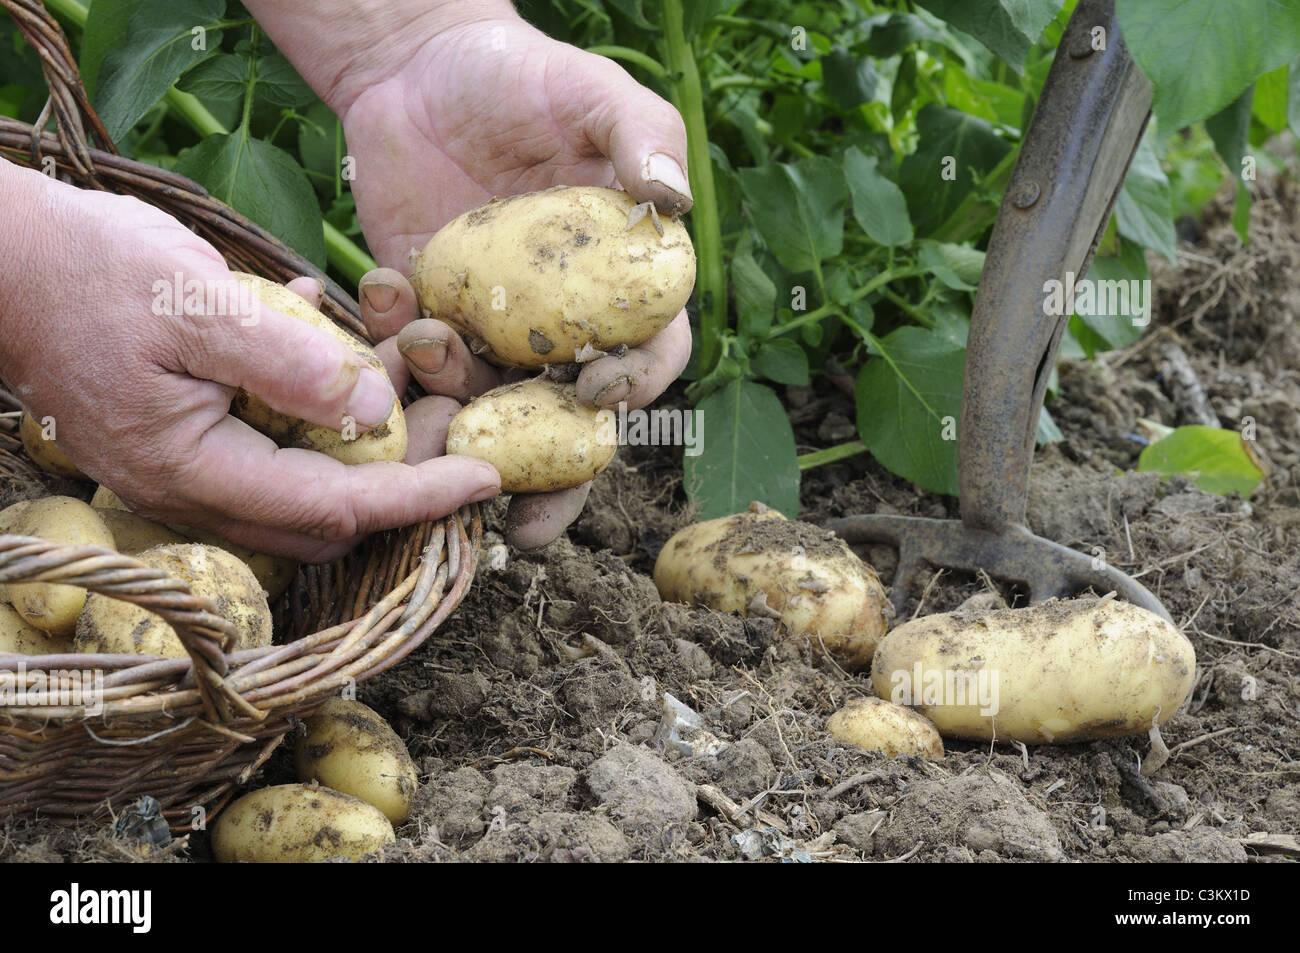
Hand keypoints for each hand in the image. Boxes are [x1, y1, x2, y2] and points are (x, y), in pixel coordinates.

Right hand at [0, 164, 499, 560]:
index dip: (421, 498)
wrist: (6, 258)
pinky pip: (274, 442)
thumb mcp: (197, 303)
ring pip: (307, 481)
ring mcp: (189, 471)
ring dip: (367, 440)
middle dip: (404, 475)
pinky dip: (318, 408)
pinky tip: (329, 341)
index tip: (488, 475)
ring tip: (408, 371)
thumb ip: (289, 362)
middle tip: (454, 413)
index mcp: (195, 471)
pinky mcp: (189, 439)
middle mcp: (194, 491)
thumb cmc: (87, 272)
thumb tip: (377, 404)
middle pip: (329, 513)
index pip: (335, 508)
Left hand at [333, 15, 693, 547]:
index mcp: (621, 287)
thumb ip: (642, 138)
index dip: (634, 384)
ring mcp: (490, 332)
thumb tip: (674, 202)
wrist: (420, 68)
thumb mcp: (593, 90)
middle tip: (532, 523)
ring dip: (460, 408)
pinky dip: (395, 349)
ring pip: (487, 404)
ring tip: (430, 366)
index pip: (649, 356)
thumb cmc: (525, 76)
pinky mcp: (425, 321)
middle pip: (570, 418)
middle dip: (554, 476)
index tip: (600, 391)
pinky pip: (412, 362)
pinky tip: (386, 296)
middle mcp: (560, 326)